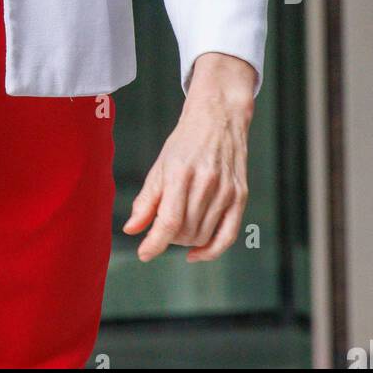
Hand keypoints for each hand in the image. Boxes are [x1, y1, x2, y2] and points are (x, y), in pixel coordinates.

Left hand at [122, 53, 255, 262]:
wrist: (218, 119)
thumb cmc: (185, 142)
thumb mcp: (160, 166)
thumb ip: (146, 200)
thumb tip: (131, 230)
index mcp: (181, 172)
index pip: (169, 220)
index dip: (154, 243)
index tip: (144, 254)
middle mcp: (206, 182)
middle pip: (185, 231)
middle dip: (168, 237)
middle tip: (162, 226)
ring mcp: (226, 190)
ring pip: (203, 236)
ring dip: (187, 241)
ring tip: (179, 226)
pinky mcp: (240, 196)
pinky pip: (228, 236)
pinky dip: (211, 250)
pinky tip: (196, 252)